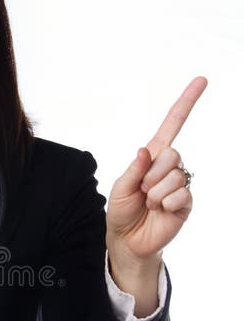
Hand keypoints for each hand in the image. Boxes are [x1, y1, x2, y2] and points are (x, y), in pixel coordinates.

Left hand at [106, 76, 206, 264]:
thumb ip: (132, 169)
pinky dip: (165, 204)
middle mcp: (169, 167)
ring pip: (175, 175)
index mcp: (152, 156)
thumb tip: (145, 151)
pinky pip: (181, 195)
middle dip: (151, 174)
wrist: (128, 240)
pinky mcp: (186, 202)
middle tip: (142, 190)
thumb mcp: (119, 188)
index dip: (186, 103)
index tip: (201, 80)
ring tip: (149, 204)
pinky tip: (160, 211)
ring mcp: (179, 184)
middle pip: (172, 153)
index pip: (172, 125)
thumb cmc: (122, 211)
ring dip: (155, 193)